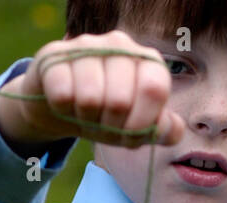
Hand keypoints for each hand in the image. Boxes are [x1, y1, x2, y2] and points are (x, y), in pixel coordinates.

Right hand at [0, 31, 185, 150]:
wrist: (63, 104)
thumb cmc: (108, 115)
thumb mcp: (138, 128)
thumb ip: (162, 131)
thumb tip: (171, 128)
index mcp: (148, 61)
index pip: (154, 88)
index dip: (142, 122)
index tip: (132, 134)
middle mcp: (120, 44)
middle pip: (120, 100)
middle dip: (110, 126)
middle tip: (103, 123)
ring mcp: (86, 45)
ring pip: (90, 98)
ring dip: (86, 119)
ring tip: (85, 113)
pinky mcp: (55, 55)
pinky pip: (63, 95)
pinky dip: (64, 110)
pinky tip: (65, 103)